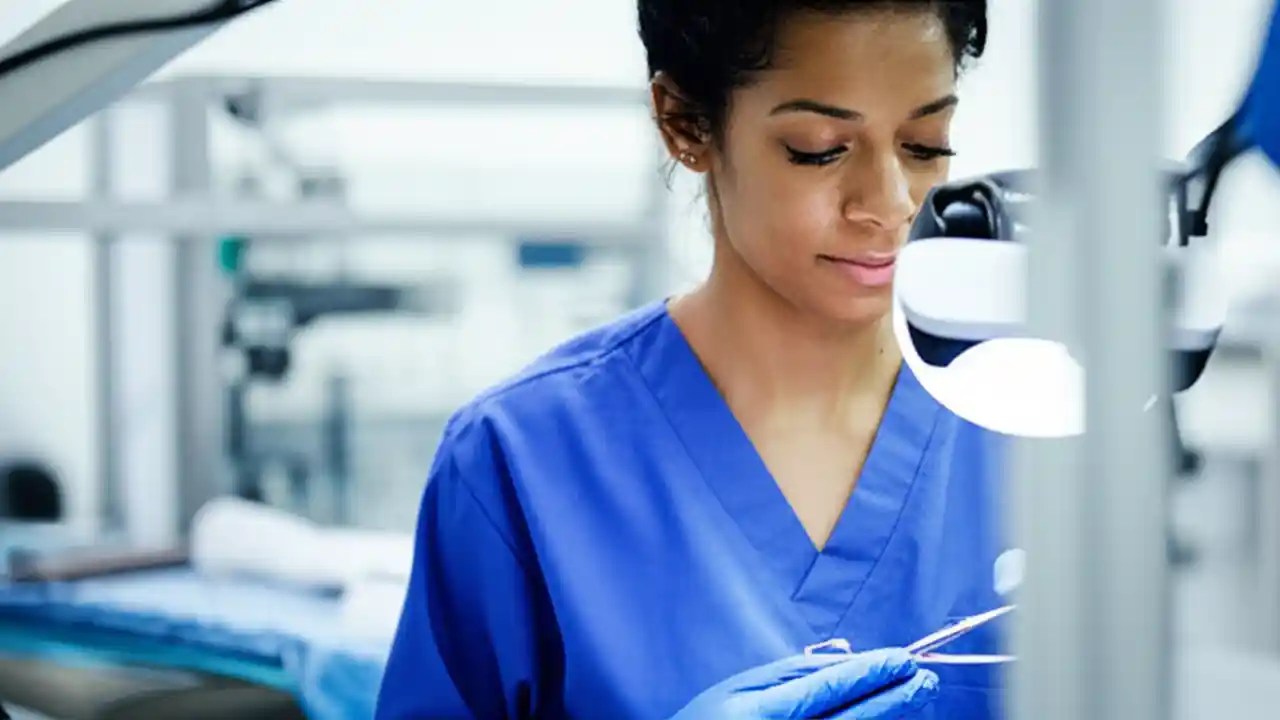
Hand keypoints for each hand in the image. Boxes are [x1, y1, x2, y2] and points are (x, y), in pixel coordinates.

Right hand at [670, 648, 938, 718]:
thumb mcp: (737, 690)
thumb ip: (789, 674)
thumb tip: (847, 661)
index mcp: (758, 714)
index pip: (827, 691)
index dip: (869, 673)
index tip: (902, 658)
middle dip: (895, 699)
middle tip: (926, 678)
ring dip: (891, 719)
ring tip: (916, 695)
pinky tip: (886, 719)